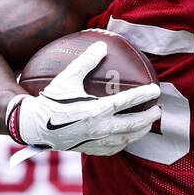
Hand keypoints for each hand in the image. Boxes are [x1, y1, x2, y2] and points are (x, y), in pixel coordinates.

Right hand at [8, 40, 160, 156]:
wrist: (34, 125)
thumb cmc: (50, 100)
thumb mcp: (67, 77)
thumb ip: (86, 61)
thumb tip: (101, 45)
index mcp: (94, 110)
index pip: (126, 102)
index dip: (143, 95)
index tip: (156, 90)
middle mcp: (98, 128)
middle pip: (132, 124)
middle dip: (148, 118)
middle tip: (158, 110)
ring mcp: (95, 141)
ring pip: (125, 139)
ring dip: (140, 132)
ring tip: (148, 125)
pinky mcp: (89, 149)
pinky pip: (113, 149)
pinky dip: (124, 143)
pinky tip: (128, 138)